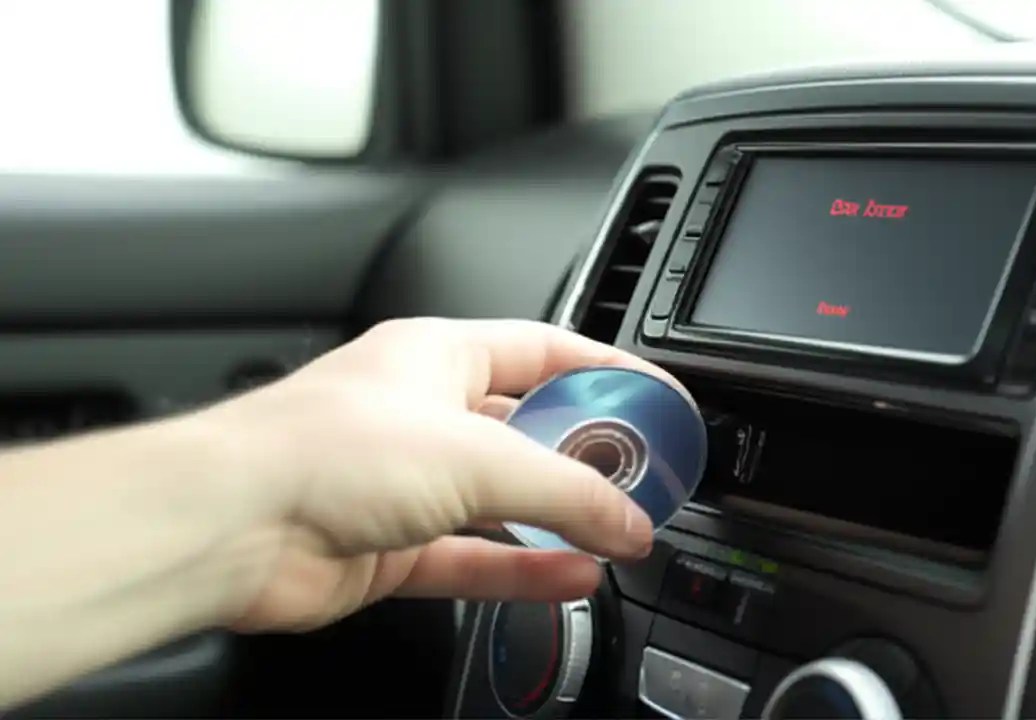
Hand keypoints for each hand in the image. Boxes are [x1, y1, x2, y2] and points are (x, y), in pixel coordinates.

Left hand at [198, 318, 684, 632]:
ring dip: (559, 519)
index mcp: (439, 357)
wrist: (229, 526)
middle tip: (641, 480)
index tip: (654, 398)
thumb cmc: (320, 450)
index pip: (545, 352)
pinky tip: (570, 577)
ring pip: (504, 501)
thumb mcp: (476, 455)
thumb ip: (566, 490)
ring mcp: (405, 483)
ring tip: (618, 535)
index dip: (606, 373)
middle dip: (587, 458)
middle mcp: (423, 413)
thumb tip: (627, 518)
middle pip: (529, 431)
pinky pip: (475, 557)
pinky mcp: (390, 547)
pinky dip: (523, 568)